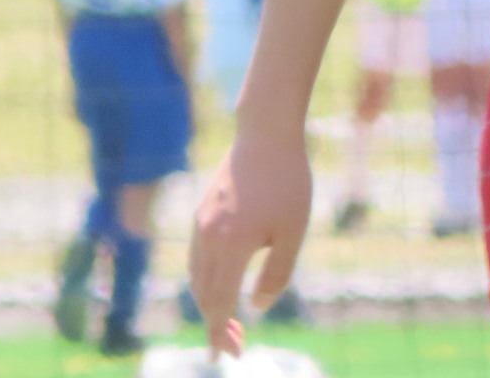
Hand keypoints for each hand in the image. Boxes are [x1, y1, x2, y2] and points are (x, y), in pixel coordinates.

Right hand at [189, 126, 311, 356]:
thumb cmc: (288, 181)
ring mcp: (201, 224)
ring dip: (208, 303)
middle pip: (203, 295)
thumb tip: (255, 305)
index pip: (219, 303)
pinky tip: (222, 283)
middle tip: (231, 348)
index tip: (226, 357)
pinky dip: (205, 278)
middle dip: (215, 325)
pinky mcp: (202, 212)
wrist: (266, 133)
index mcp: (230, 246)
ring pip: (196, 276)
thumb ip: (277, 272)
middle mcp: (207, 238)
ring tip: (227, 321)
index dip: (220, 333)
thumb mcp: (293, 230)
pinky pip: (197, 256)